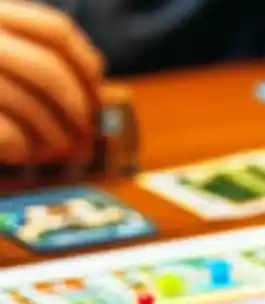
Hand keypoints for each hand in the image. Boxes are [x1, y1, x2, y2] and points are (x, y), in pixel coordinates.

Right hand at [0, 0, 102, 165]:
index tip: (97, 95)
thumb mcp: (4, 57)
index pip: (55, 30)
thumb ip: (35, 64)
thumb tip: (95, 101)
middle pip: (49, 71)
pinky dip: (22, 148)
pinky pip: (7, 133)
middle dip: (76, 108)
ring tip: (57, 150)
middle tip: (84, 133)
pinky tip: (22, 154)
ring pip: (30, 105)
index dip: (86, 65)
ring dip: (54, 135)